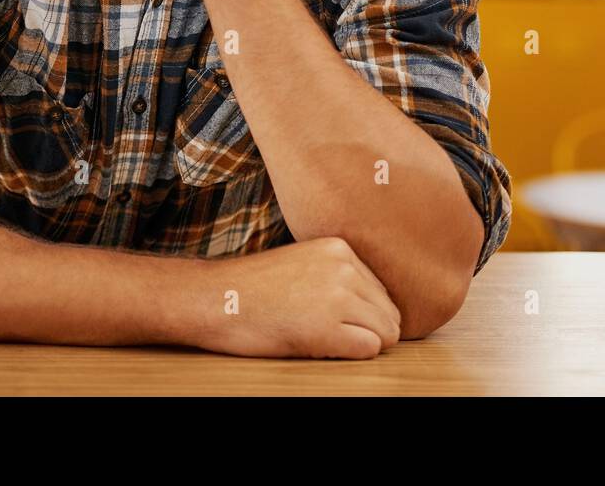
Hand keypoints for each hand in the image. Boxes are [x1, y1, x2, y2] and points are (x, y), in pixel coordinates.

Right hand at [186, 237, 402, 358]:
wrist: (215, 300)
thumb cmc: (254, 290)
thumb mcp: (304, 264)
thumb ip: (341, 276)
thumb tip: (379, 309)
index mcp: (340, 248)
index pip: (382, 291)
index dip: (363, 314)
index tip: (330, 318)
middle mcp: (344, 266)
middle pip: (390, 312)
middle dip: (368, 330)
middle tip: (329, 334)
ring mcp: (337, 295)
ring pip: (386, 332)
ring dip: (361, 343)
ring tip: (322, 339)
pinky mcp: (326, 327)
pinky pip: (370, 349)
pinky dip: (352, 356)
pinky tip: (320, 347)